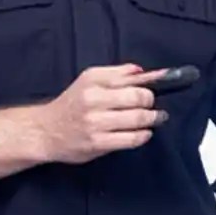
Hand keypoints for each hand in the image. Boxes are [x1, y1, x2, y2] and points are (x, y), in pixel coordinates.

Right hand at [31, 64, 169, 164]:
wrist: (45, 131)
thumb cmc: (72, 104)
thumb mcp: (89, 80)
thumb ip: (117, 74)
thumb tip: (143, 71)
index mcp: (94, 81)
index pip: (133, 79)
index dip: (155, 81)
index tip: (170, 80)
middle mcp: (93, 99)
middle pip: (138, 98)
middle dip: (152, 102)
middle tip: (154, 105)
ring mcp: (95, 123)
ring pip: (137, 119)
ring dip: (152, 119)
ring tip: (156, 118)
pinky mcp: (97, 143)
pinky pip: (130, 139)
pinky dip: (143, 135)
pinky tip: (145, 133)